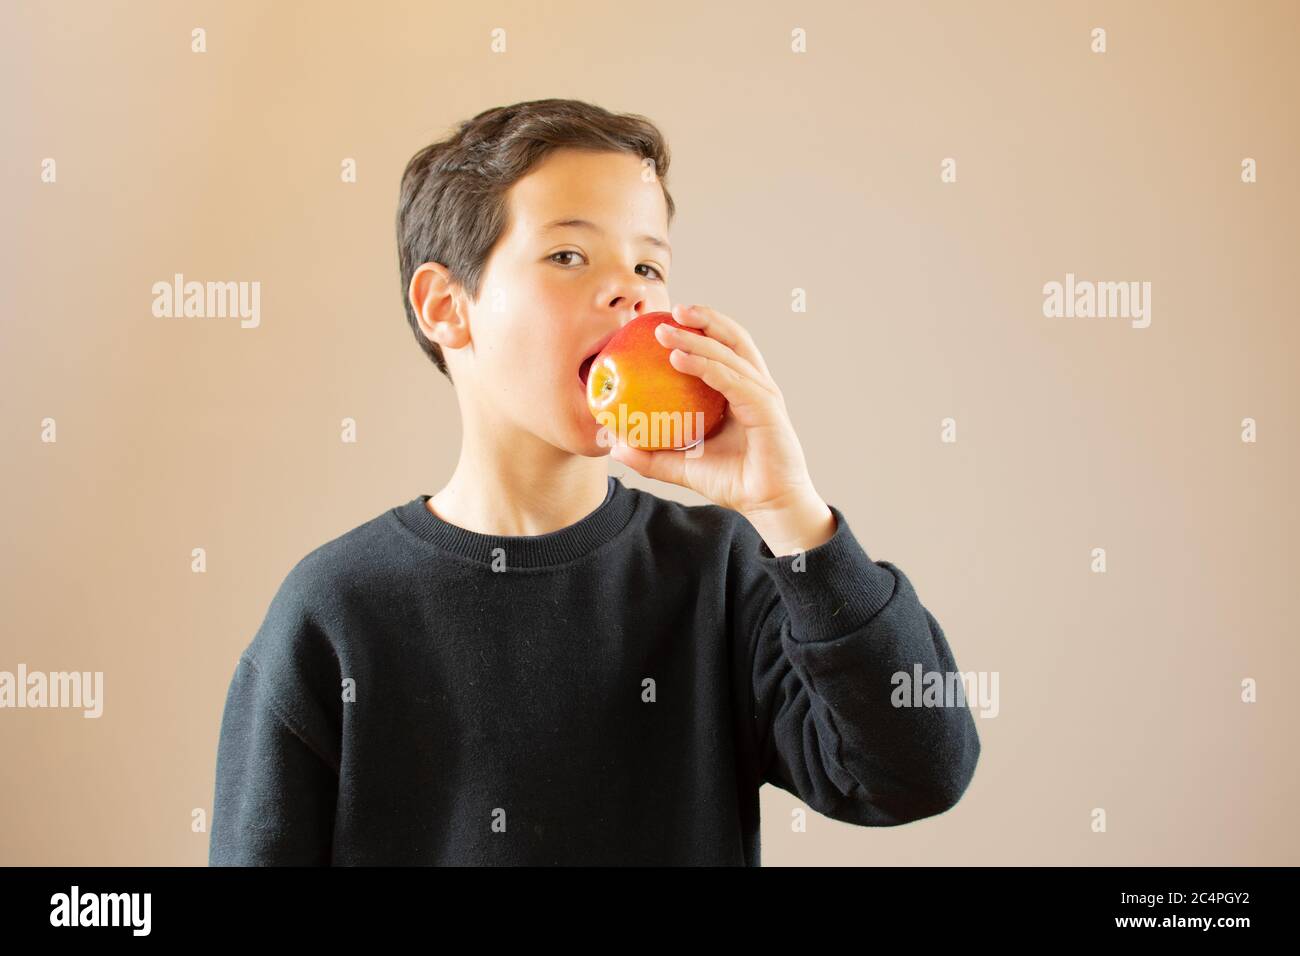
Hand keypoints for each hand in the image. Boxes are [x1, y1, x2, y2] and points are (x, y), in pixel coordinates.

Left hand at [610, 304, 824, 523]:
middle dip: (701, 319)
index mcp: (741, 391)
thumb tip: (616, 446)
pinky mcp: (765, 409)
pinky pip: (731, 379)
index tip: (666, 320)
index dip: (700, 329)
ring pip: (728, 354)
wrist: (768, 506)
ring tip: (664, 330)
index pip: (723, 349)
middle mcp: (754, 387)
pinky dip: (705, 365)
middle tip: (667, 310)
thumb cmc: (734, 482)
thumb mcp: (684, 467)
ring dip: (696, 337)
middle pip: (731, 339)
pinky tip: (679, 358)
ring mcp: (762, 395)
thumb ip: (653, 456)